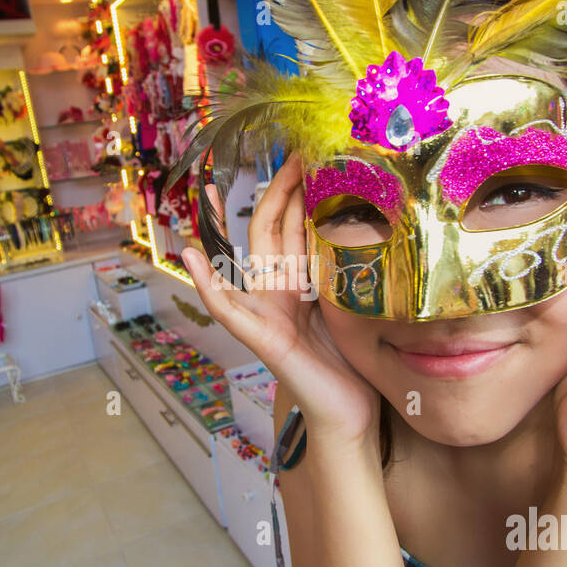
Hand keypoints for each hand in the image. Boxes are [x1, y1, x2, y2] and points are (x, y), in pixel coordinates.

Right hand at [183, 155, 381, 445]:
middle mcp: (280, 291)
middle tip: (293, 150)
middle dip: (281, 189)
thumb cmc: (354, 365)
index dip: (300, 190)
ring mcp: (266, 312)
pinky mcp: (261, 338)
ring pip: (251, 255)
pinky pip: (228, 308)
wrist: (351, 415)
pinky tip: (191, 258)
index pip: (296, 225)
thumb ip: (353, 273)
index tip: (312, 154)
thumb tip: (375, 230)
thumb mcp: (356, 308)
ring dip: (242, 217)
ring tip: (230, 183)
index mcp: (302, 282)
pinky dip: (207, 283)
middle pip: (274, 229)